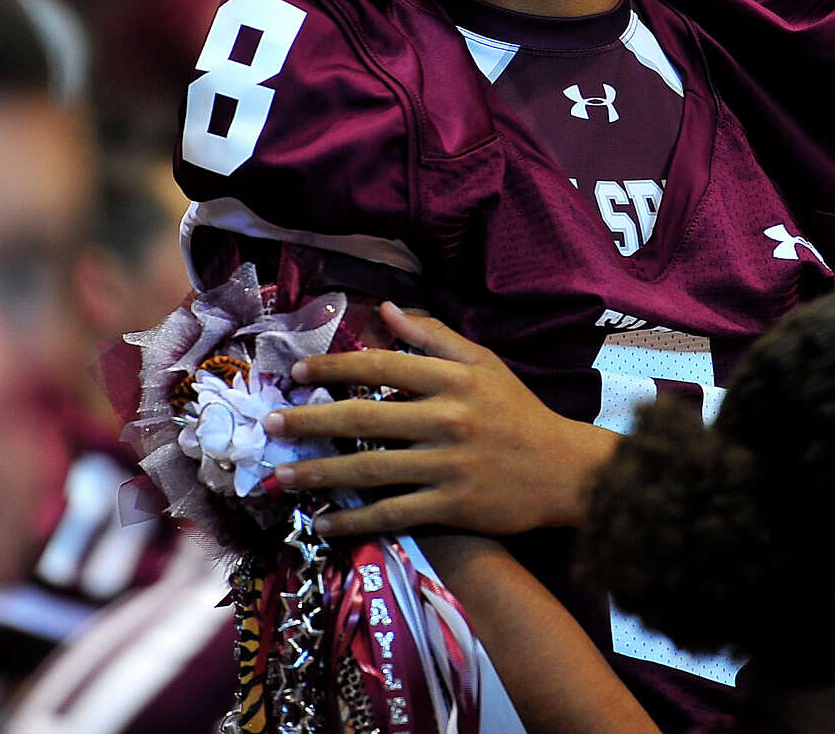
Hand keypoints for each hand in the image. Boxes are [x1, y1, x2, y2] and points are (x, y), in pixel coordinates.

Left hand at [264, 302, 618, 537]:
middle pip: (364, 418)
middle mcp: (447, 419)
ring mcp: (448, 465)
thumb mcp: (483, 363)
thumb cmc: (518, 411)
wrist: (564, 470)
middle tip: (269, 425)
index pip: (381, 367)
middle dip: (310, 422)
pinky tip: (324, 524)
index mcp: (452, 378)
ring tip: (280, 478)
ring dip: (320, 475)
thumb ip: (434, 336)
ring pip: (370, 470)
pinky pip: (393, 514)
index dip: (334, 368)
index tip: (296, 372)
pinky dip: (355, 520)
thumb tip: (386, 309)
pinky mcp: (453, 506)